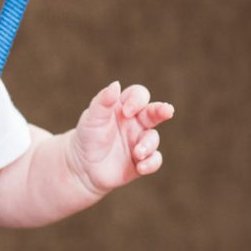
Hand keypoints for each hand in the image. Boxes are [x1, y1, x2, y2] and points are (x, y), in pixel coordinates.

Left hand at [69, 81, 174, 196]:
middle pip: (154, 112)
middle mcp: (135, 122)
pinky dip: (150, 163)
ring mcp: (139, 141)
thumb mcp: (92, 118)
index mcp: (123, 108)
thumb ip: (103, 101)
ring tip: (137, 153)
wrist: (83, 166)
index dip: (137, 100)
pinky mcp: (142, 160)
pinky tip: (140, 166)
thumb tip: (116, 84)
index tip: (126, 112)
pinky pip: (155, 159)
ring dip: (148, 145)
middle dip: (162, 110)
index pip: (138, 95)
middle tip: (168, 110)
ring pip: (153, 138)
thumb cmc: (87, 136)